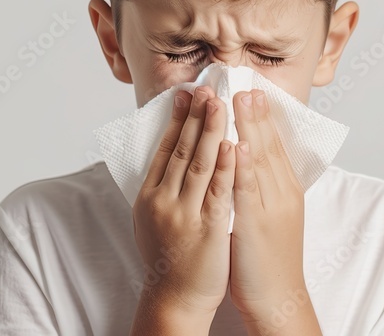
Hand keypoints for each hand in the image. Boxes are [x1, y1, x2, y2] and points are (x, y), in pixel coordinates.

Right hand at [130, 86, 236, 330]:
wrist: (177, 297)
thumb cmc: (170, 257)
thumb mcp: (154, 218)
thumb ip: (161, 187)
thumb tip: (166, 157)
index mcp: (150, 195)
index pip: (165, 148)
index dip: (176, 118)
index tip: (185, 93)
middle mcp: (164, 200)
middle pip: (181, 149)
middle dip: (194, 115)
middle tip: (205, 87)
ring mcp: (186, 213)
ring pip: (199, 163)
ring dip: (210, 130)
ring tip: (219, 103)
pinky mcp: (208, 227)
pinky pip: (219, 191)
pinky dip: (227, 166)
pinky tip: (233, 144)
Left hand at [229, 90, 320, 334]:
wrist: (278, 298)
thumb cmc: (268, 259)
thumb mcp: (269, 214)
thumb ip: (261, 186)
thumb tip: (246, 159)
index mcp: (285, 190)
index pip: (274, 145)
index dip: (263, 117)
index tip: (253, 89)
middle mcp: (282, 193)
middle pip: (269, 145)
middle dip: (256, 113)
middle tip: (246, 82)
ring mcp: (271, 207)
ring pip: (261, 161)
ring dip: (251, 127)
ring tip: (242, 99)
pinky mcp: (257, 224)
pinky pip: (249, 190)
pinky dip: (245, 165)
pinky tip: (240, 144)